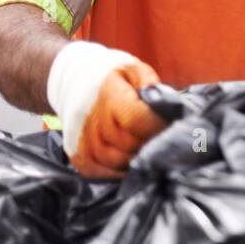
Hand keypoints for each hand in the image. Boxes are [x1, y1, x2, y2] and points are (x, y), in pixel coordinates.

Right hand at [47, 41, 166, 178]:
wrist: (75, 82)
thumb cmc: (114, 77)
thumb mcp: (136, 70)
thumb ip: (151, 86)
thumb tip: (165, 103)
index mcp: (109, 94)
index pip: (136, 119)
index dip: (156, 125)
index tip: (168, 124)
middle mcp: (91, 119)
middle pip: (129, 144)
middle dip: (150, 143)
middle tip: (161, 138)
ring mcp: (81, 140)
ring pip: (116, 162)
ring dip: (136, 159)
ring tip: (147, 148)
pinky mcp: (77, 155)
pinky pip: (99, 173)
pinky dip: (117, 172)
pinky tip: (129, 162)